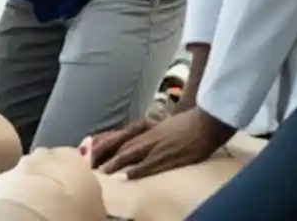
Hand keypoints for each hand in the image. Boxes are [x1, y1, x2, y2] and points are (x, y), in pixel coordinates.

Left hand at [98, 107, 234, 178]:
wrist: (207, 122)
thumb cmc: (187, 126)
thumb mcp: (163, 129)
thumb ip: (148, 135)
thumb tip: (139, 144)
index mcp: (146, 131)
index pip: (118, 139)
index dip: (102, 147)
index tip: (89, 154)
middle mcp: (149, 137)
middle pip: (121, 147)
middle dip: (104, 157)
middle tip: (90, 166)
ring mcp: (159, 146)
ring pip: (132, 155)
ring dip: (116, 164)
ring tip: (102, 173)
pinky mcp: (171, 156)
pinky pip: (152, 164)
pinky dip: (138, 170)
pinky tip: (128, 176)